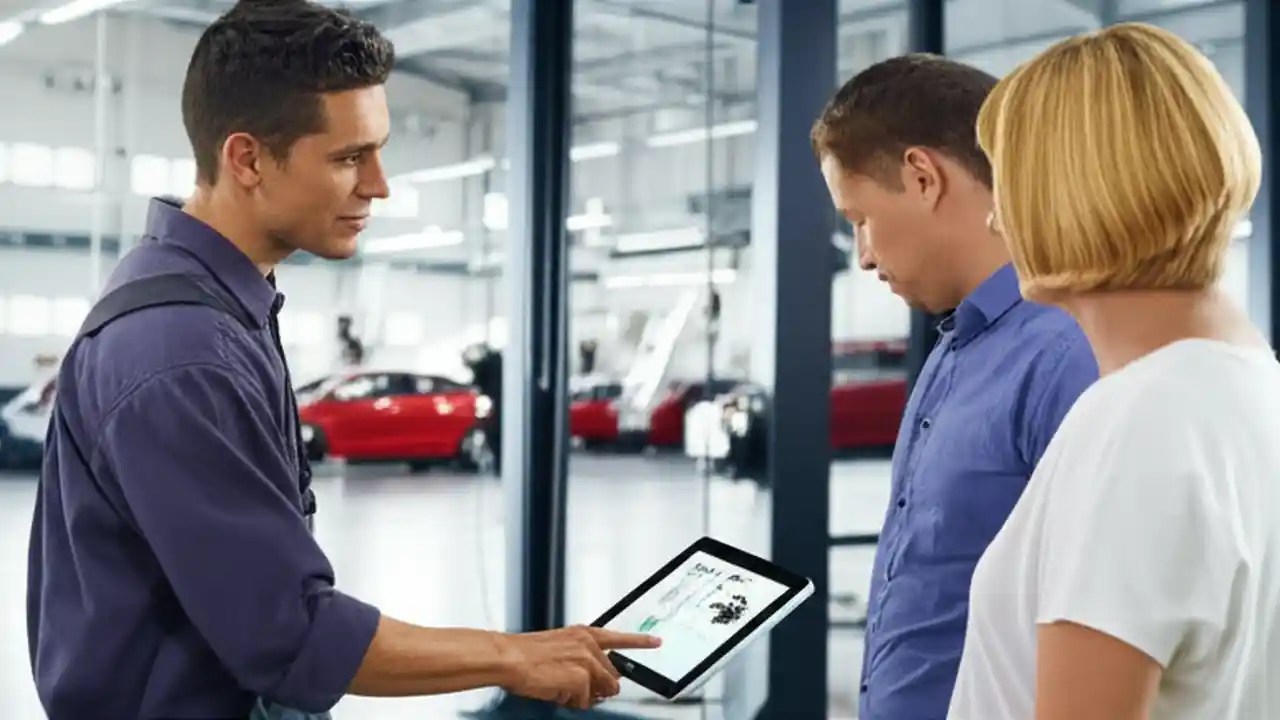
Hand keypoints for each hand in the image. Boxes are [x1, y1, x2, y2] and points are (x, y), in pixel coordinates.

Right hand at [498, 625, 661, 709]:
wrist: (509, 657)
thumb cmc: (526, 653)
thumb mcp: (559, 646)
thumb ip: (580, 658)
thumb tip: (593, 681)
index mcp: (583, 634)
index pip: (618, 638)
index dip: (639, 642)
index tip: (656, 641)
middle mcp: (588, 645)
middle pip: (612, 675)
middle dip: (599, 687)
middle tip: (576, 688)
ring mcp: (586, 661)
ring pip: (601, 690)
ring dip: (584, 696)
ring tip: (560, 687)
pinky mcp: (581, 678)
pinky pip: (584, 700)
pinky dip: (571, 701)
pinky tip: (556, 692)